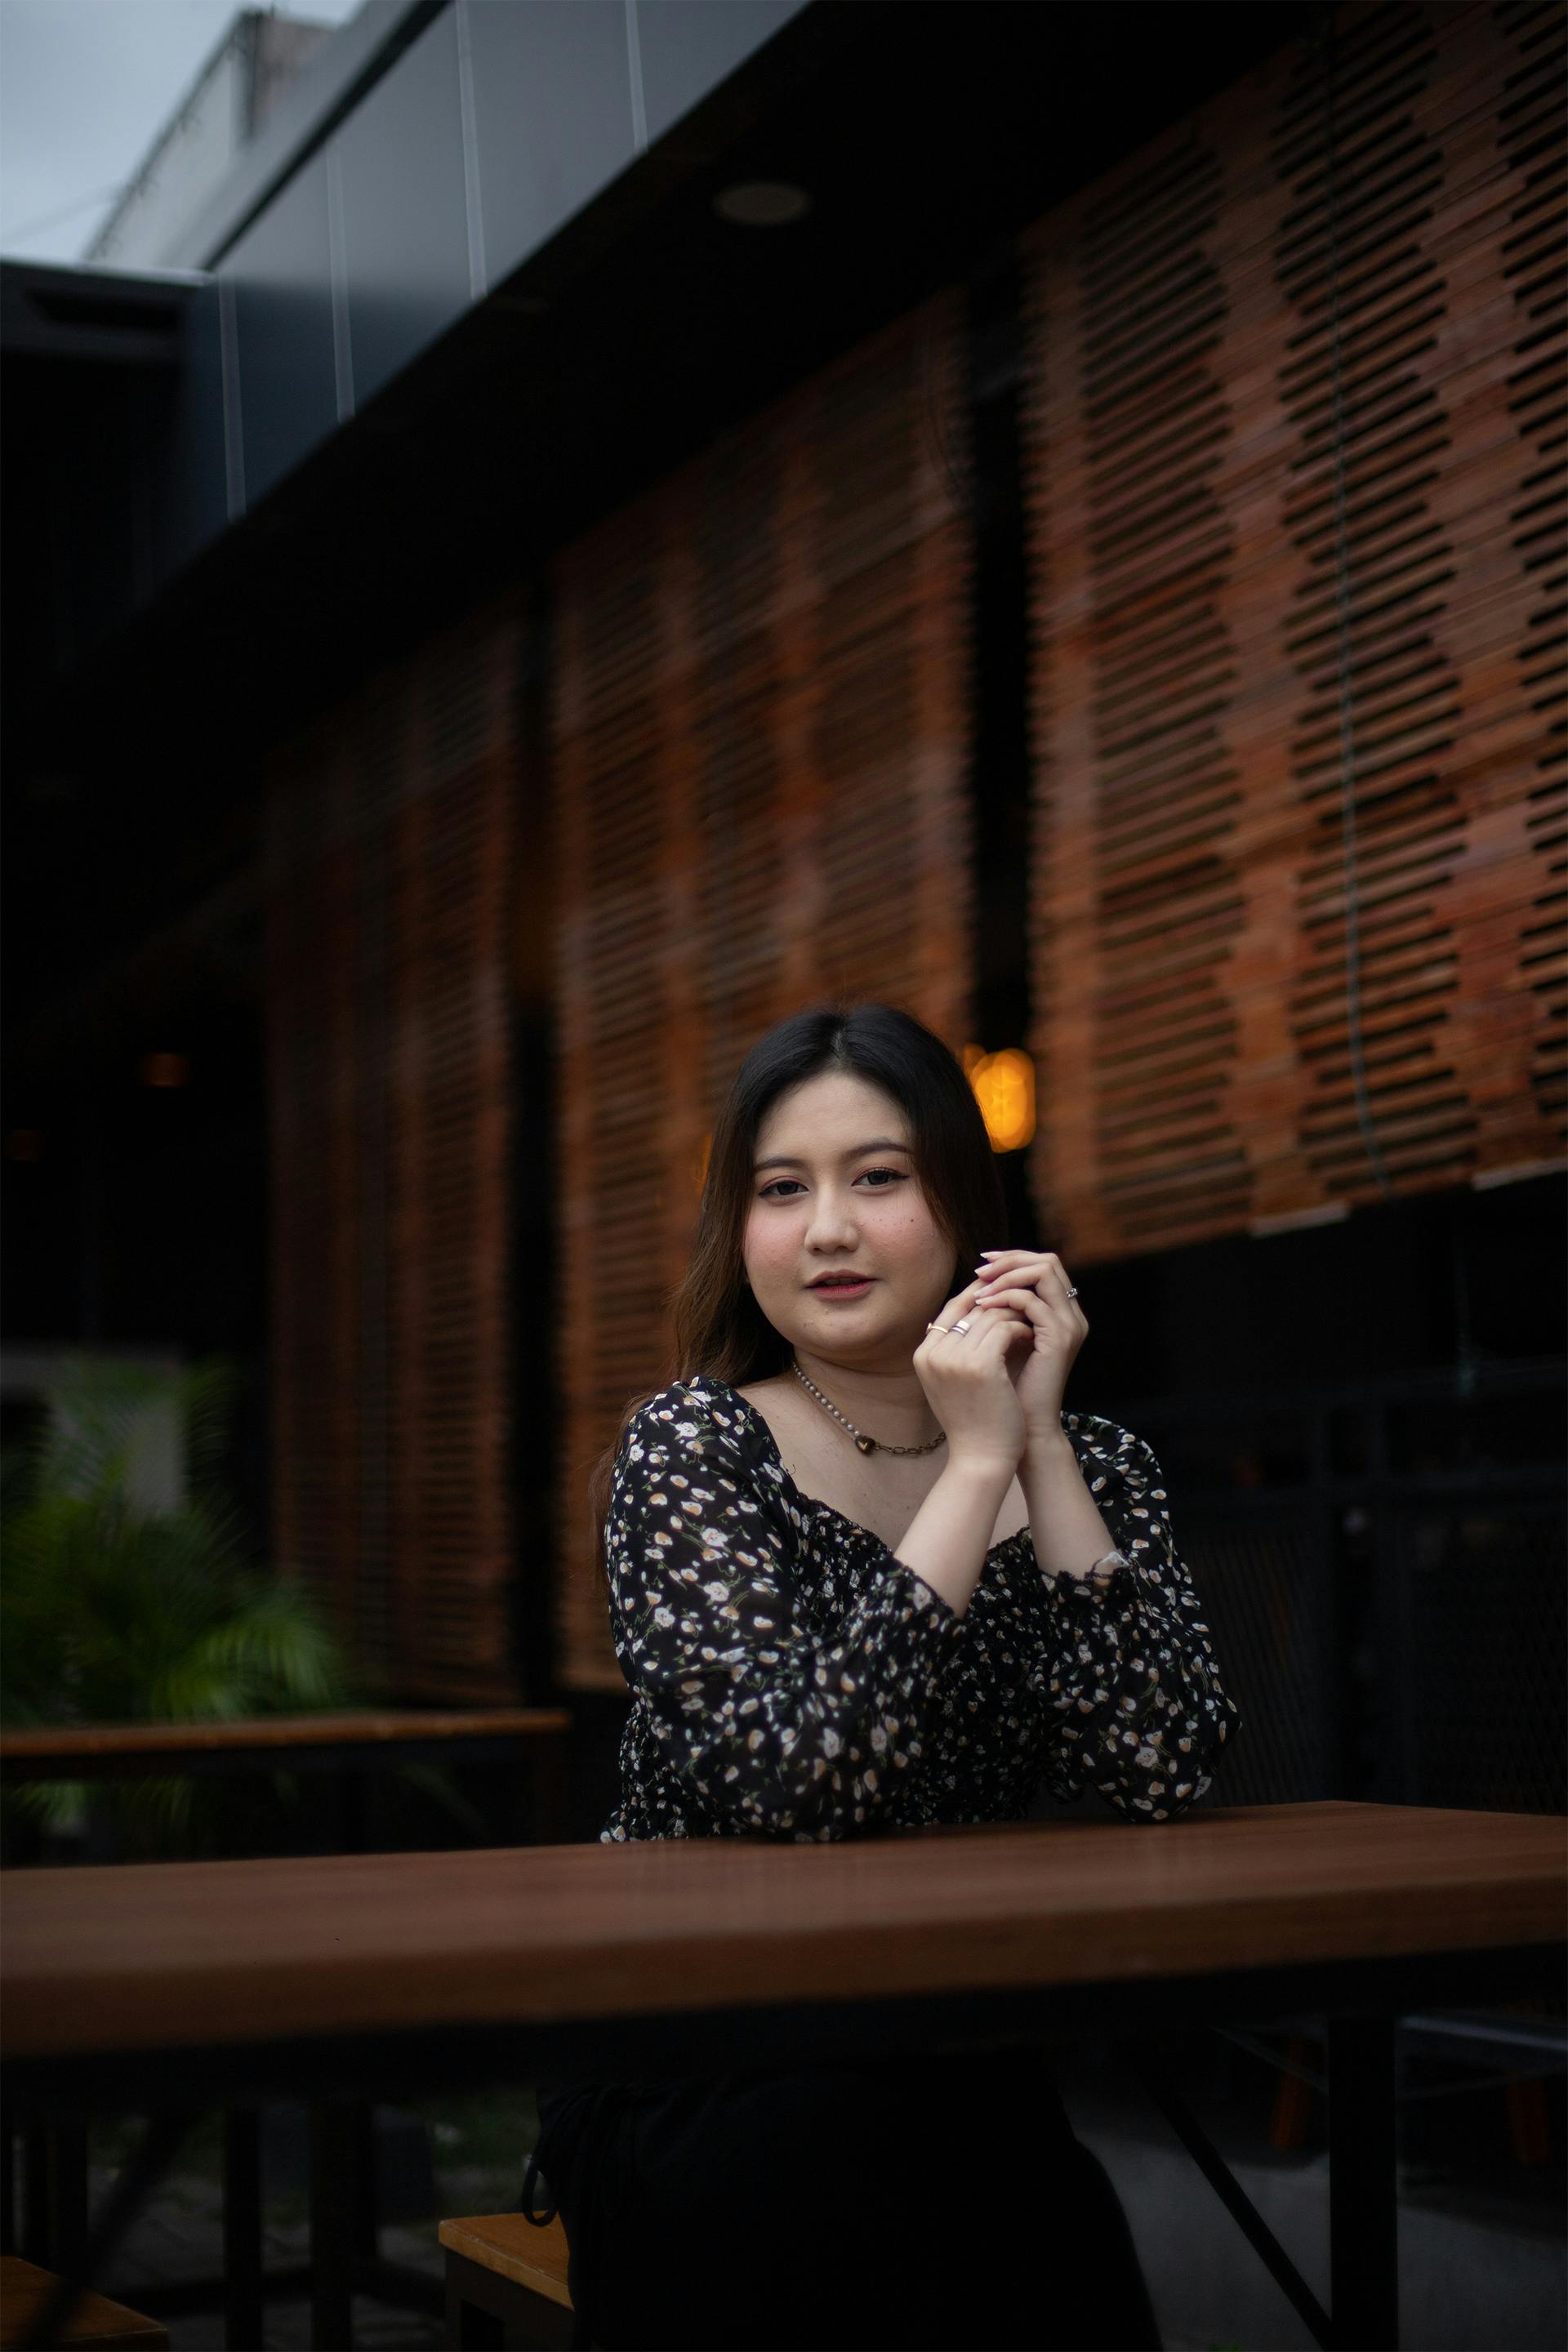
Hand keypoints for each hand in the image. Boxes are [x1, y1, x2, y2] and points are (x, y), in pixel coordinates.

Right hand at [912, 1275, 1034, 1475]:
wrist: (981, 1458)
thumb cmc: (973, 1422)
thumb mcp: (951, 1382)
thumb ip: (953, 1350)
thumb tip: (973, 1313)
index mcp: (923, 1355)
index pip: (951, 1310)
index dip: (977, 1297)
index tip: (1002, 1294)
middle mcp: (934, 1353)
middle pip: (970, 1308)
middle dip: (999, 1303)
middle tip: (1023, 1306)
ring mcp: (955, 1358)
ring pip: (990, 1314)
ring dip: (1014, 1316)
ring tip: (1030, 1323)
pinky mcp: (981, 1364)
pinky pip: (1004, 1328)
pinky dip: (1020, 1329)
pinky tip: (1031, 1337)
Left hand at [967, 1251, 1087, 1436]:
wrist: (1024, 1429)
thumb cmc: (1007, 1390)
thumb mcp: (1001, 1343)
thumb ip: (997, 1315)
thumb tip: (973, 1287)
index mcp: (1060, 1314)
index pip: (1042, 1265)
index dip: (1012, 1259)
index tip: (980, 1267)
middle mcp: (1071, 1315)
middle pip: (1047, 1261)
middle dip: (1009, 1260)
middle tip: (979, 1271)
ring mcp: (1069, 1325)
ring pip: (1043, 1272)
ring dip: (1006, 1276)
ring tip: (979, 1292)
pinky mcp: (1060, 1338)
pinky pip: (1033, 1301)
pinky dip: (1006, 1298)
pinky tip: (984, 1309)